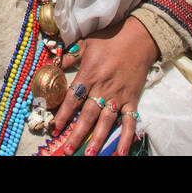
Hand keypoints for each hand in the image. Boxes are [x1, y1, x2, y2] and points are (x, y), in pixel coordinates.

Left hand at [52, 16, 158, 155]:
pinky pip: (130, 121)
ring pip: (106, 121)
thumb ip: (69, 57)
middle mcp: (103, 88)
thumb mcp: (85, 44)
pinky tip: (122, 152)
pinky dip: (126, 137)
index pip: (73, 98)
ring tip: (89, 154)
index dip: (63, 114)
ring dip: (98, 139)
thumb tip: (52, 65)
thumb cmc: (109, 40)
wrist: (138, 38)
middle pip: (88, 115)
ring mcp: (119, 95)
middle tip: (68, 149)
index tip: (54, 128)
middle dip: (77, 133)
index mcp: (89, 74)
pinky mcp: (132, 99)